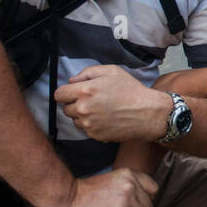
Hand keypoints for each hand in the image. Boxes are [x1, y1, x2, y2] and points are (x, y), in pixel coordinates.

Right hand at [47, 169, 158, 206]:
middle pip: (150, 205)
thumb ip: (126, 185)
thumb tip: (141, 198)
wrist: (67, 200)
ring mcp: (126, 200)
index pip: (153, 188)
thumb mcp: (110, 180)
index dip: (147, 200)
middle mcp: (130, 185)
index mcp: (128, 174)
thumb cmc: (84, 193)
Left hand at [55, 64, 171, 142]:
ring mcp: (89, 124)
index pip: (59, 94)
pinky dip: (93, 125)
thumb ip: (88, 72)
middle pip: (65, 109)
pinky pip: (86, 130)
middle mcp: (83, 109)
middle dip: (75, 104)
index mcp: (85, 91)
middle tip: (92, 101)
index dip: (66, 93)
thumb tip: (72, 81)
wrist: (148, 113)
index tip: (74, 93)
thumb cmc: (132, 90)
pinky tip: (106, 119)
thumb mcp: (112, 71)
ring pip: (75, 120)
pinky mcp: (95, 135)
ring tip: (101, 110)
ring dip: (83, 116)